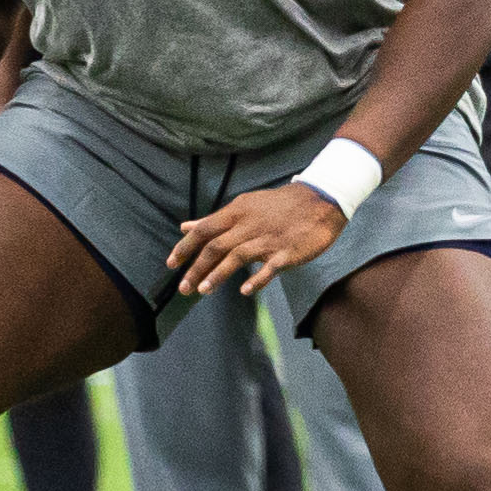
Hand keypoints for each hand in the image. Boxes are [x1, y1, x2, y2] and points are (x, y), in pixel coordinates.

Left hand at [168, 184, 343, 298]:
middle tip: (183, 288)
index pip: (204, 230)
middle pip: (216, 246)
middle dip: (196, 268)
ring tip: (203, 290)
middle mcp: (248, 225)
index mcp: (236, 212)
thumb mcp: (243, 206)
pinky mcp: (288, 252)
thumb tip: (185, 227)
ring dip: (218, 274)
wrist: (320, 200)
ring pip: (237, 256)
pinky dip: (258, 279)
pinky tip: (245, 290)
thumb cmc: (277, 206)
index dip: (185, 247)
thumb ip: (214, 220)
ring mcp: (268, 239)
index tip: (171, 264)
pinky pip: (270, 267)